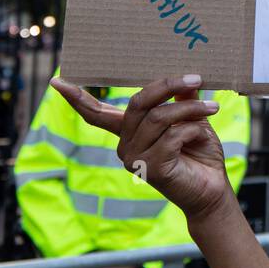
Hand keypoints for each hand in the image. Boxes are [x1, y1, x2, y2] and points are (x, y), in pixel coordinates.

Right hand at [50, 75, 234, 221]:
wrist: (211, 190)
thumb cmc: (200, 154)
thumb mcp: (191, 119)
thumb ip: (182, 99)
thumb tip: (186, 76)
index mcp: (129, 132)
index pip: (96, 113)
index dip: (77, 97)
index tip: (56, 80)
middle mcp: (125, 146)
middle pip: (138, 102)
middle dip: (167, 85)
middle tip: (195, 78)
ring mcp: (134, 159)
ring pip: (159, 117)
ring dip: (190, 109)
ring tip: (212, 108)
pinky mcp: (149, 170)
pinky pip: (171, 137)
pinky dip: (193, 130)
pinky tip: (202, 137)